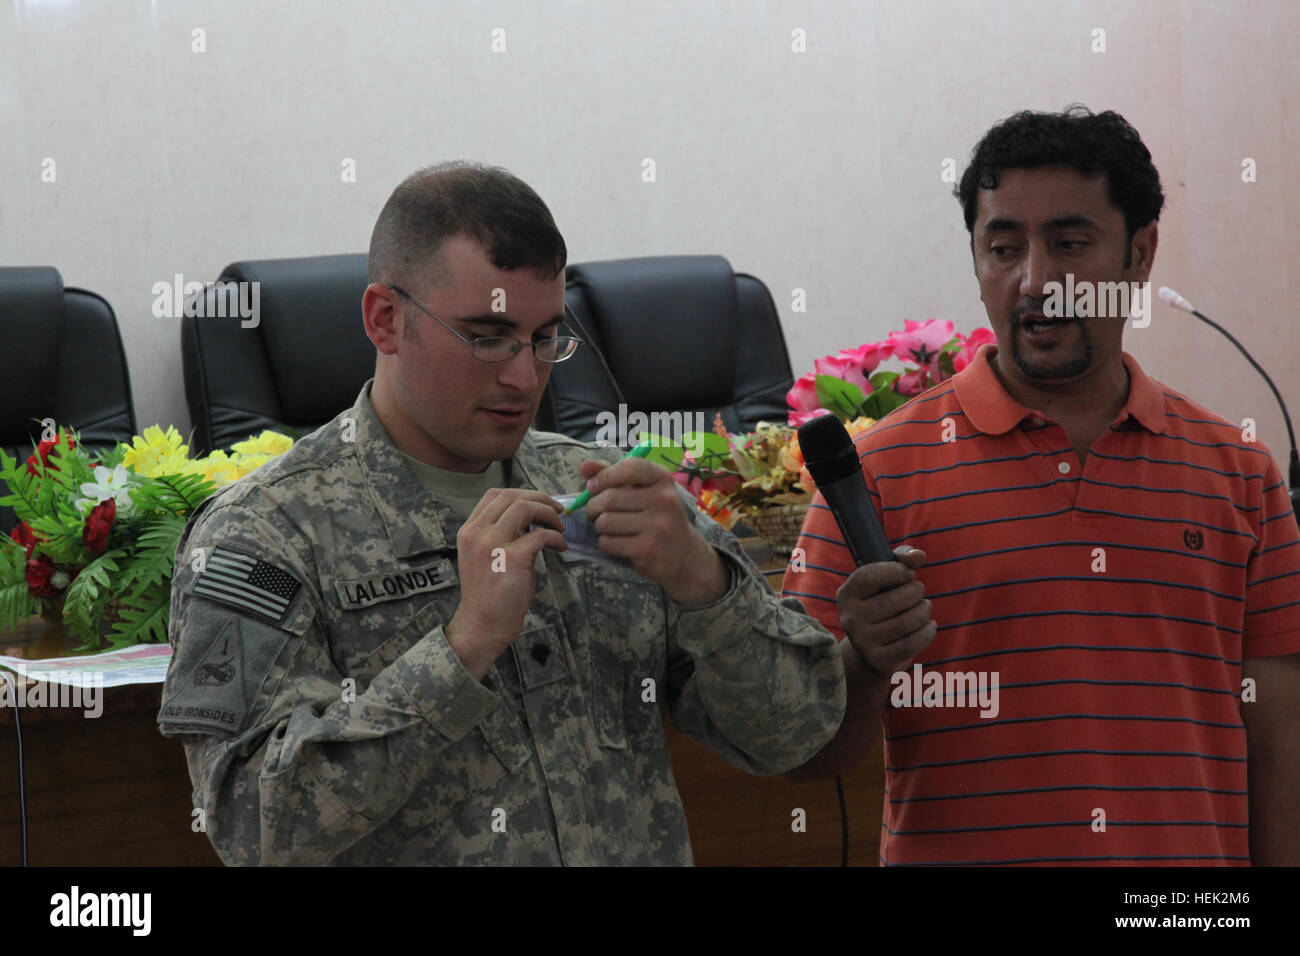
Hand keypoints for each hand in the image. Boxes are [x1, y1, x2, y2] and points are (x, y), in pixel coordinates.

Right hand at [445, 488, 566, 677]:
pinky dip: (556, 537)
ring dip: (548, 514)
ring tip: (559, 527)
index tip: (539, 503)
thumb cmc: (489, 593)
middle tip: (557, 511)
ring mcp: (492, 544)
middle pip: (511, 496)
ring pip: (524, 507)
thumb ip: (501, 534)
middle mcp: (477, 533)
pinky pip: (541, 535)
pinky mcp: (512, 558)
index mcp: (469, 531)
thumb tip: (532, 519)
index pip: (494, 495)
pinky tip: (560, 547)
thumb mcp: (486, 556)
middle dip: (539, 498)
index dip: (522, 493)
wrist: (483, 624)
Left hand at [579, 458, 728, 606]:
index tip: (593, 486)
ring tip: (608, 528)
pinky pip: (609, 542)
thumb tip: (584, 466)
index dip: (605, 475)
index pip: (630, 467)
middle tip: (595, 512)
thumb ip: (614, 476)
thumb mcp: (644, 491)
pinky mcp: (648, 549)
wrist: (685, 556)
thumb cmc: (658, 517)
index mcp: (664, 480)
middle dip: (594, 506)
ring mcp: (658, 526)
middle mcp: (664, 500)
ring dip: (599, 526)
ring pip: (606, 521)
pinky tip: (616, 542)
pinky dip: (605, 543)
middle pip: (610, 497)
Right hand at [836, 545, 934, 680]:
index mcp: (847, 594)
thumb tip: (918, 557)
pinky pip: (911, 643)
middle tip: (919, 593)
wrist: (873, 647)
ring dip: (924, 611)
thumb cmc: (883, 602)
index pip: (869, 576)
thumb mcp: (886, 578)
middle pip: (893, 601)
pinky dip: (927, 632)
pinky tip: (930, 625)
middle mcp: (850, 618)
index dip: (895, 571)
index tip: (908, 574)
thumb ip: (901, 559)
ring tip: (925, 607)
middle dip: (916, 592)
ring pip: (905, 623)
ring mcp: (862, 641)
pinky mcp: (878, 659)